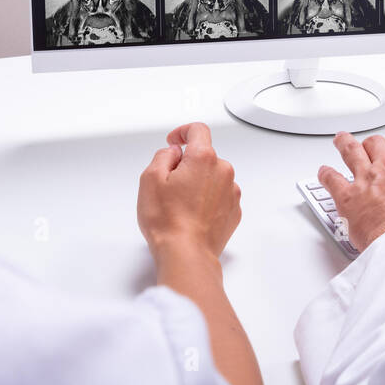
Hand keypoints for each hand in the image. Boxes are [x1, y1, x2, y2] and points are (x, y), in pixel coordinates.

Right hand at [137, 122, 240, 260]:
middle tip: (169, 185)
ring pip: (213, 177)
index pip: (198, 130)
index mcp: (204, 158)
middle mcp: (223, 171)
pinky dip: (208, 200)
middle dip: (187, 165)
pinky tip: (192, 215)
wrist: (187, 254)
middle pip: (204, 156)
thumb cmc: (168, 221)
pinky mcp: (234, 211)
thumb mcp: (150, 179)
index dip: (183, 132)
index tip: (175, 141)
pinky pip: (220, 196)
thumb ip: (163, 156)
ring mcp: (231, 192)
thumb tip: (174, 154)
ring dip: (199, 183)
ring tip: (180, 205)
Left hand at [319, 132, 384, 251]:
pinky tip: (323, 173)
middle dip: (373, 144)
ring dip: (345, 144)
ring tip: (341, 140)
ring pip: (352, 151)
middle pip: (377, 144)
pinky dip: (326, 175)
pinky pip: (332, 179)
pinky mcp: (349, 198)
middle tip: (370, 145)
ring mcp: (367, 180)